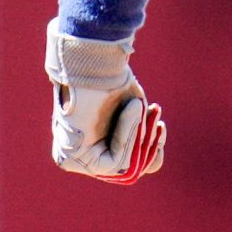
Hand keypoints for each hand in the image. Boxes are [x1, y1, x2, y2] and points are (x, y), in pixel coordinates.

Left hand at [46, 27, 166, 184]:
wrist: (92, 61)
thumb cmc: (112, 81)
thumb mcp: (134, 115)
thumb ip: (138, 138)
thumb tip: (151, 165)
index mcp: (89, 146)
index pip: (125, 163)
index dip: (149, 150)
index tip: (160, 125)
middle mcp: (77, 157)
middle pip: (125, 170)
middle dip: (148, 146)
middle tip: (159, 123)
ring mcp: (72, 160)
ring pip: (121, 168)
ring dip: (138, 135)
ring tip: (138, 107)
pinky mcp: (71, 158)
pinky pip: (111, 162)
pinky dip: (127, 134)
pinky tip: (130, 110)